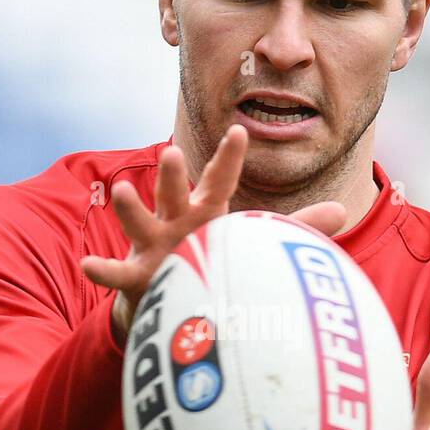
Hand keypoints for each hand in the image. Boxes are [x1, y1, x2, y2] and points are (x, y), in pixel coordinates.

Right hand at [81, 125, 345, 343]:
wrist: (178, 298)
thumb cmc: (217, 261)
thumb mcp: (252, 241)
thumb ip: (293, 228)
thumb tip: (340, 211)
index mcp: (206, 211)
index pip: (219, 180)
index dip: (228, 158)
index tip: (238, 131)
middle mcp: (176, 220)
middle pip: (175, 192)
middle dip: (173, 174)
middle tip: (174, 151)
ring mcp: (152, 244)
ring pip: (141, 221)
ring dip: (130, 208)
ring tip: (122, 191)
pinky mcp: (137, 275)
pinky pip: (118, 274)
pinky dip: (104, 270)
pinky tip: (88, 266)